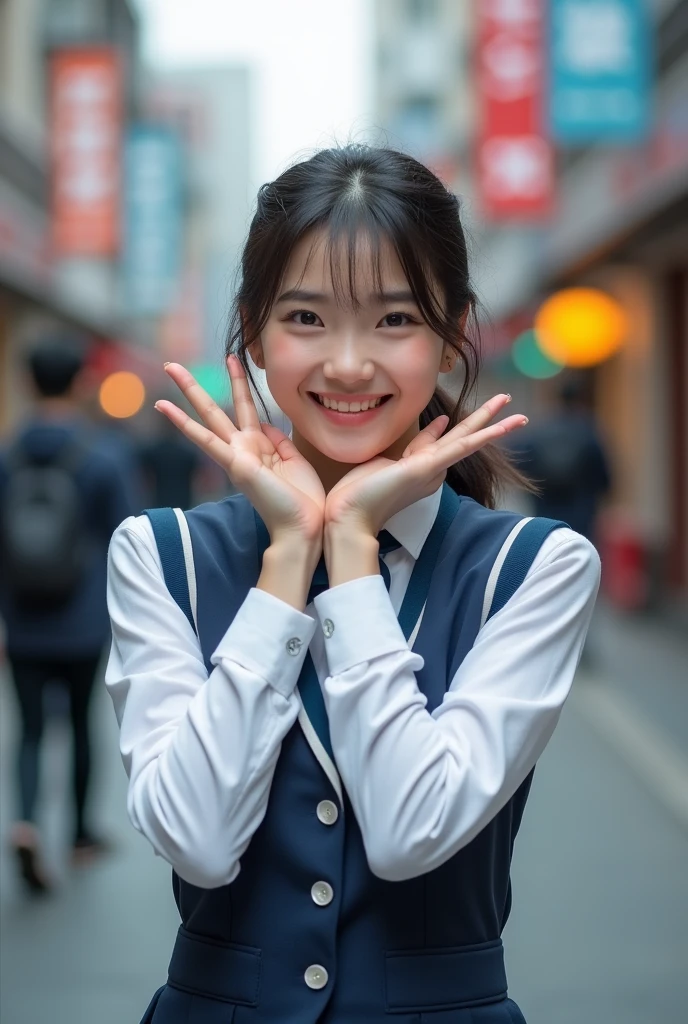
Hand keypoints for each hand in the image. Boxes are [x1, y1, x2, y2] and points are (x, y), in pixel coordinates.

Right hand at [156, 356, 324, 545]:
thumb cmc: (303, 500)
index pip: (245, 409)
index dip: (240, 385)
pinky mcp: (235, 464)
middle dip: (198, 386)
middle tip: (175, 364)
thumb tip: (266, 423)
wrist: (305, 527)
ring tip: (169, 367)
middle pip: (217, 409)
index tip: (234, 362)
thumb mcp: (294, 461)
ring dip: (189, 391)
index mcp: (259, 447)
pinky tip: (164, 408)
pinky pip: (206, 440)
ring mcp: (236, 455)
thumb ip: (279, 440)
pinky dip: (184, 424)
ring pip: (209, 415)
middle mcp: (242, 449)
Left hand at [325, 394, 527, 537]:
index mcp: (417, 470)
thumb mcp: (378, 466)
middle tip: (506, 404)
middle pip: (461, 439)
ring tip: (518, 415)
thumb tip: (404, 450)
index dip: (438, 429)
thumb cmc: (355, 495)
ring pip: (468, 441)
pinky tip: (498, 428)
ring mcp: (431, 469)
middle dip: (485, 421)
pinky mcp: (427, 468)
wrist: (348, 516)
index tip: (442, 419)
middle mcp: (430, 471)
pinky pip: (459, 449)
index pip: (433, 443)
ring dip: (494, 426)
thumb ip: (395, 457)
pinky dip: (480, 438)